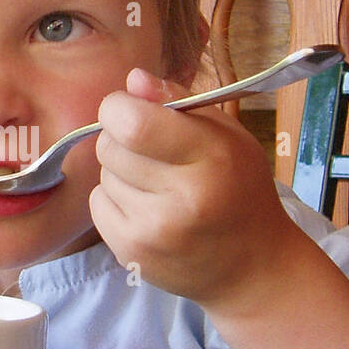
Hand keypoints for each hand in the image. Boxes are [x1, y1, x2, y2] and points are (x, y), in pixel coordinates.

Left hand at [88, 67, 298, 307]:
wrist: (251, 268)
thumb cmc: (239, 190)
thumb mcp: (227, 136)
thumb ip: (179, 102)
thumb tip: (132, 80)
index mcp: (211, 158)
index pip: (132, 122)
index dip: (120, 108)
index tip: (132, 111)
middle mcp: (182, 198)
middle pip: (109, 146)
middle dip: (122, 141)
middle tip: (155, 155)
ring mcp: (154, 231)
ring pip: (102, 175)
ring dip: (121, 174)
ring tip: (158, 188)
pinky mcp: (132, 253)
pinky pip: (97, 206)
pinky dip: (115, 202)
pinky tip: (147, 210)